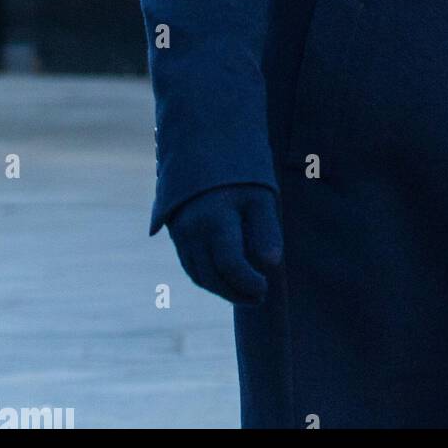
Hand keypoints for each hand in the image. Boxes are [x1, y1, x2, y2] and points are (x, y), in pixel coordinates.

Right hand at [167, 183, 282, 304]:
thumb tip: (271, 264)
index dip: (248, 283)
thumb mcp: (261, 195)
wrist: (204, 150)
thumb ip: (266, 230)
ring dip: (222, 290)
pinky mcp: (176, 234)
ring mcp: (180, 232)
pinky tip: (228, 281)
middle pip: (211, 276)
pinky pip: (190, 266)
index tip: (265, 288)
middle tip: (260, 298)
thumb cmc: (241, 174)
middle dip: (236, 293)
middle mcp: (192, 228)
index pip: (230, 264)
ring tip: (247, 295)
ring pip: (198, 275)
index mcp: (216, 217)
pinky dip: (208, 279)